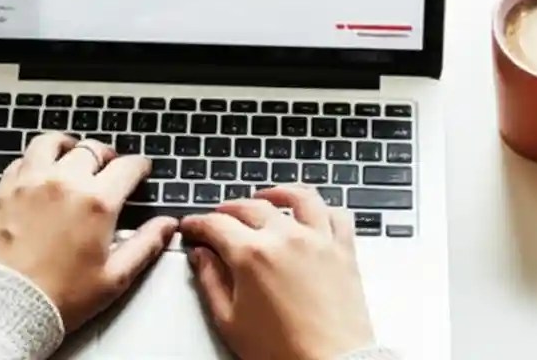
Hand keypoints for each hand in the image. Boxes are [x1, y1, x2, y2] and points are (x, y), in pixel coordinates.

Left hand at [0, 133, 177, 330]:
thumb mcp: (115, 277)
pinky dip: (36, 160)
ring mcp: (31, 182)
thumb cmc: (60, 296)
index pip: (127, 166)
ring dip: (68, 146)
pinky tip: (41, 172)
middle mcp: (65, 183)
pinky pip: (23, 159)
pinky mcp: (5, 190)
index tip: (140, 169)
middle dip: (106, 155)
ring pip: (52, 143)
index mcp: (97, 202)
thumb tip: (167, 225)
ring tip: (72, 154)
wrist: (7, 306)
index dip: (139, 166)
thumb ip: (146, 244)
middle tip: (109, 165)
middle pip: (92, 149)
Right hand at [180, 185, 375, 359]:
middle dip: (229, 209)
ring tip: (266, 196)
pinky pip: (336, 214)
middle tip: (219, 217)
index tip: (192, 226)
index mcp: (252, 255)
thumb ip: (210, 282)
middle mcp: (286, 238)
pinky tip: (312, 212)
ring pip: (298, 197)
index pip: (216, 224)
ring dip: (278, 192)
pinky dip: (323, 208)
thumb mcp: (230, 321)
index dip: (198, 223)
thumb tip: (201, 256)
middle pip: (251, 206)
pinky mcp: (343, 250)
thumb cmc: (282, 352)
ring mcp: (318, 240)